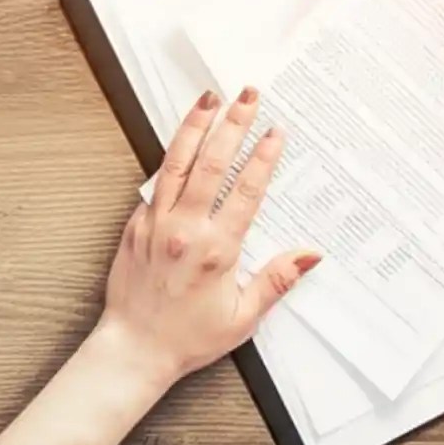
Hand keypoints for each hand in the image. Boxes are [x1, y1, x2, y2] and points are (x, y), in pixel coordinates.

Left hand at [98, 89, 320, 384]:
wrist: (134, 348)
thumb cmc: (188, 337)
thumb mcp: (242, 317)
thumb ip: (275, 280)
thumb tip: (309, 255)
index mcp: (217, 250)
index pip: (246, 191)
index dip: (263, 157)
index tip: (275, 131)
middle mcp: (185, 229)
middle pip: (212, 163)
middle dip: (232, 124)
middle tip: (247, 96)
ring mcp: (156, 223)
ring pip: (176, 163)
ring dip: (194, 127)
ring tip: (208, 99)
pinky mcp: (136, 224)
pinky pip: (155, 183)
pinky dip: (170, 157)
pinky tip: (181, 138)